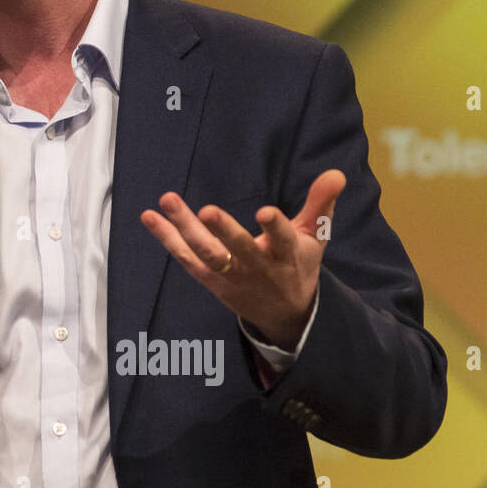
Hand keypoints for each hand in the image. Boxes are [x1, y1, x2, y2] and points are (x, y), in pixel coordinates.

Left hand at [139, 170, 344, 349]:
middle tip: (208, 210)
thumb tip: (336, 173)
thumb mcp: (315, 237)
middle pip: (239, 250)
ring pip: (207, 254)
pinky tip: (150, 217)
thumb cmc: (298, 265)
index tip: (266, 212)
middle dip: (224, 231)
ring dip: (184, 228)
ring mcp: (231, 276)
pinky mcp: (211, 281)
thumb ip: (322, 204)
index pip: (283, 241)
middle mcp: (258, 267)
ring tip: (168, 200)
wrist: (285, 314)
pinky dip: (167, 238)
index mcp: (288, 255)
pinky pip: (186, 259)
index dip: (275, 228)